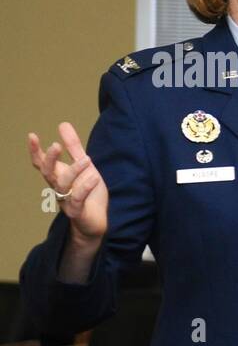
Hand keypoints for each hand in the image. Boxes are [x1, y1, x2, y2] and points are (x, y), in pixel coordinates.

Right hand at [28, 122, 107, 242]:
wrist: (96, 221)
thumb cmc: (88, 193)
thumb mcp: (84, 166)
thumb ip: (74, 147)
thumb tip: (62, 124)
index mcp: (58, 176)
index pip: (41, 163)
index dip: (35, 151)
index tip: (32, 135)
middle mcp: (58, 188)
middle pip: (48, 173)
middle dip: (50, 159)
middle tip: (56, 145)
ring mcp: (66, 200)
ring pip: (63, 185)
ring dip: (74, 171)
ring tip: (87, 159)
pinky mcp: (77, 212)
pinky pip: (77, 200)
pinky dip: (84, 188)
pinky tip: (94, 178)